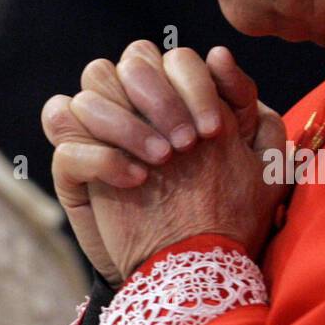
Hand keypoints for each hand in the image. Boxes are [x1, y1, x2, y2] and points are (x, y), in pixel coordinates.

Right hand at [42, 42, 285, 283]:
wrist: (188, 270)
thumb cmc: (226, 212)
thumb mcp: (257, 164)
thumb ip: (249, 108)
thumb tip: (218, 54)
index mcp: (175, 96)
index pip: (172, 58)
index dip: (192, 83)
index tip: (214, 129)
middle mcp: (133, 106)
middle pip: (129, 62)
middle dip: (160, 97)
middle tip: (186, 144)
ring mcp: (97, 134)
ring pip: (90, 91)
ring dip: (127, 123)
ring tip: (161, 161)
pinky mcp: (72, 169)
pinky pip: (67, 140)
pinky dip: (100, 156)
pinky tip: (136, 180)